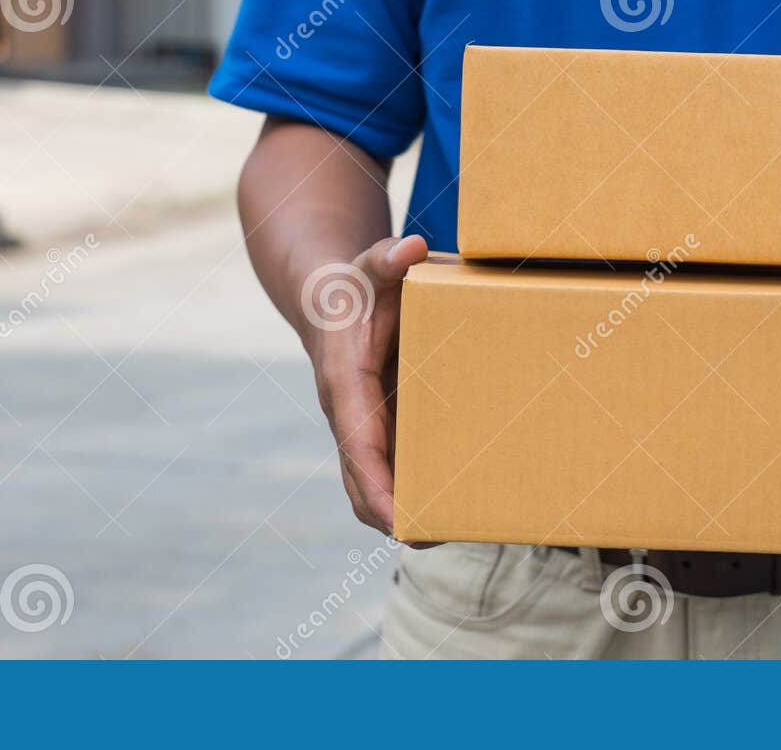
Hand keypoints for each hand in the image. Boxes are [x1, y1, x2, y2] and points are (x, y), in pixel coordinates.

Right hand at [302, 233, 427, 534]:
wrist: (328, 297)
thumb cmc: (355, 283)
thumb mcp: (369, 264)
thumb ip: (388, 257)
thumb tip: (412, 246)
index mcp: (345, 382)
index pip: (358, 444)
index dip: (378, 485)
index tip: (400, 520)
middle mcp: (347, 415)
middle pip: (360, 483)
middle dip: (392, 516)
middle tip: (436, 534)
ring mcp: (360, 428)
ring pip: (371, 486)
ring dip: (403, 513)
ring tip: (452, 529)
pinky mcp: (376, 430)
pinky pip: (388, 471)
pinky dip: (411, 491)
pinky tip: (452, 501)